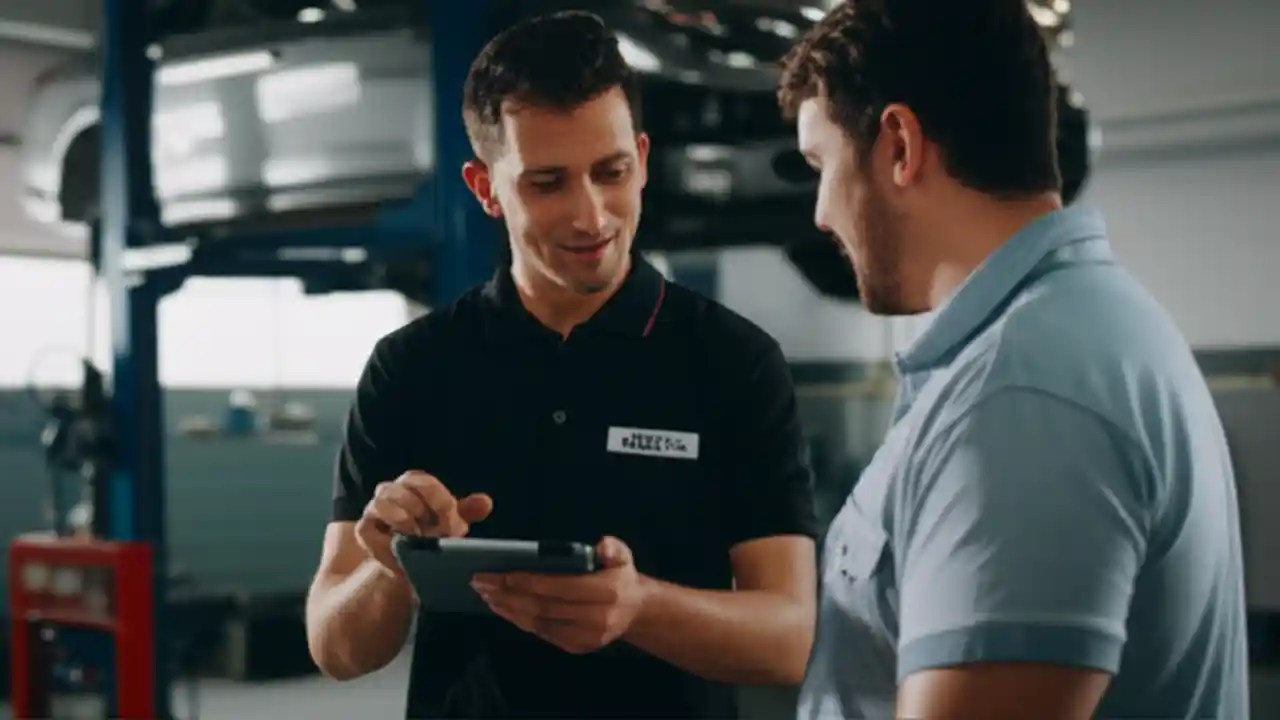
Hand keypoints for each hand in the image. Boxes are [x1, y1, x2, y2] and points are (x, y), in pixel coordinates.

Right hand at [354, 470, 492, 575]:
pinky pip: (367, 526)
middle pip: (403, 484)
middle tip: (434, 528)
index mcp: (415, 486)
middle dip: (422, 505)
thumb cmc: (431, 540)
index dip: (438, 498)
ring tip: (415, 535)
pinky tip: (399, 546)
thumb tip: (486, 502)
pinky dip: (385, 537)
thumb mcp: (452, 527)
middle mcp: (393, 492)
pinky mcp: (363, 530)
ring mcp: (375, 509)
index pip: (424, 481)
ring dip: (403, 517)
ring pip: (382, 499)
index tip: (451, 521)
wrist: (407, 569)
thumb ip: (466, 512)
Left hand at [472, 536, 647, 654]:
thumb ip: (613, 548)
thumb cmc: (619, 576)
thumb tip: (601, 546)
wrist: (634, 611)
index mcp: (606, 593)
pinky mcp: (576, 647)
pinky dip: (520, 620)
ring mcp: (585, 637)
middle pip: (543, 607)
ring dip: (509, 609)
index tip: (501, 573)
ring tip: (486, 595)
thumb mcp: (622, 555)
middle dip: (508, 594)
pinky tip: (504, 608)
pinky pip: (542, 633)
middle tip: (481, 583)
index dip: (528, 581)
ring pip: (539, 623)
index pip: (559, 587)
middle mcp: (596, 619)